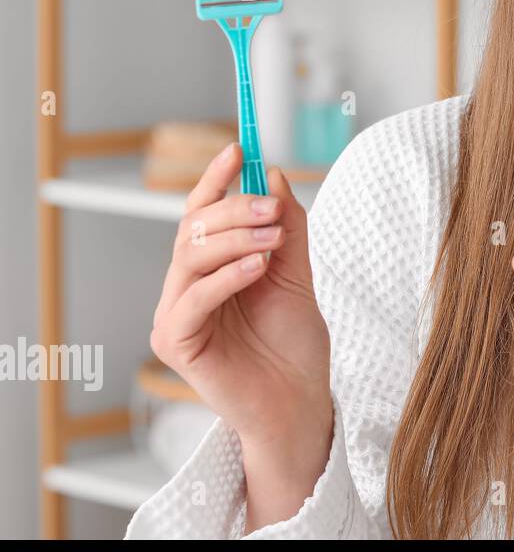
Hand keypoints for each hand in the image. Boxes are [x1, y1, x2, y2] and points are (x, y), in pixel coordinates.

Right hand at [150, 143, 332, 464]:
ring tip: (273, 238)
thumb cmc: (294, 346)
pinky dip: (227, 276)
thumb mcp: (297, 276)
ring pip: (190, 257)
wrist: (300, 403)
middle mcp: (185, 288)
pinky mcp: (175, 343)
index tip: (239, 148)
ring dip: (234, 238)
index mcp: (210, 270)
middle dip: (232, 209)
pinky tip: (258, 266)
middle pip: (193, 230)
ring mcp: (176, 315)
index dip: (216, 179)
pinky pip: (194, 298)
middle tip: (271, 208)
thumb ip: (287, 229)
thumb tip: (274, 175)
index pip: (202, 214)